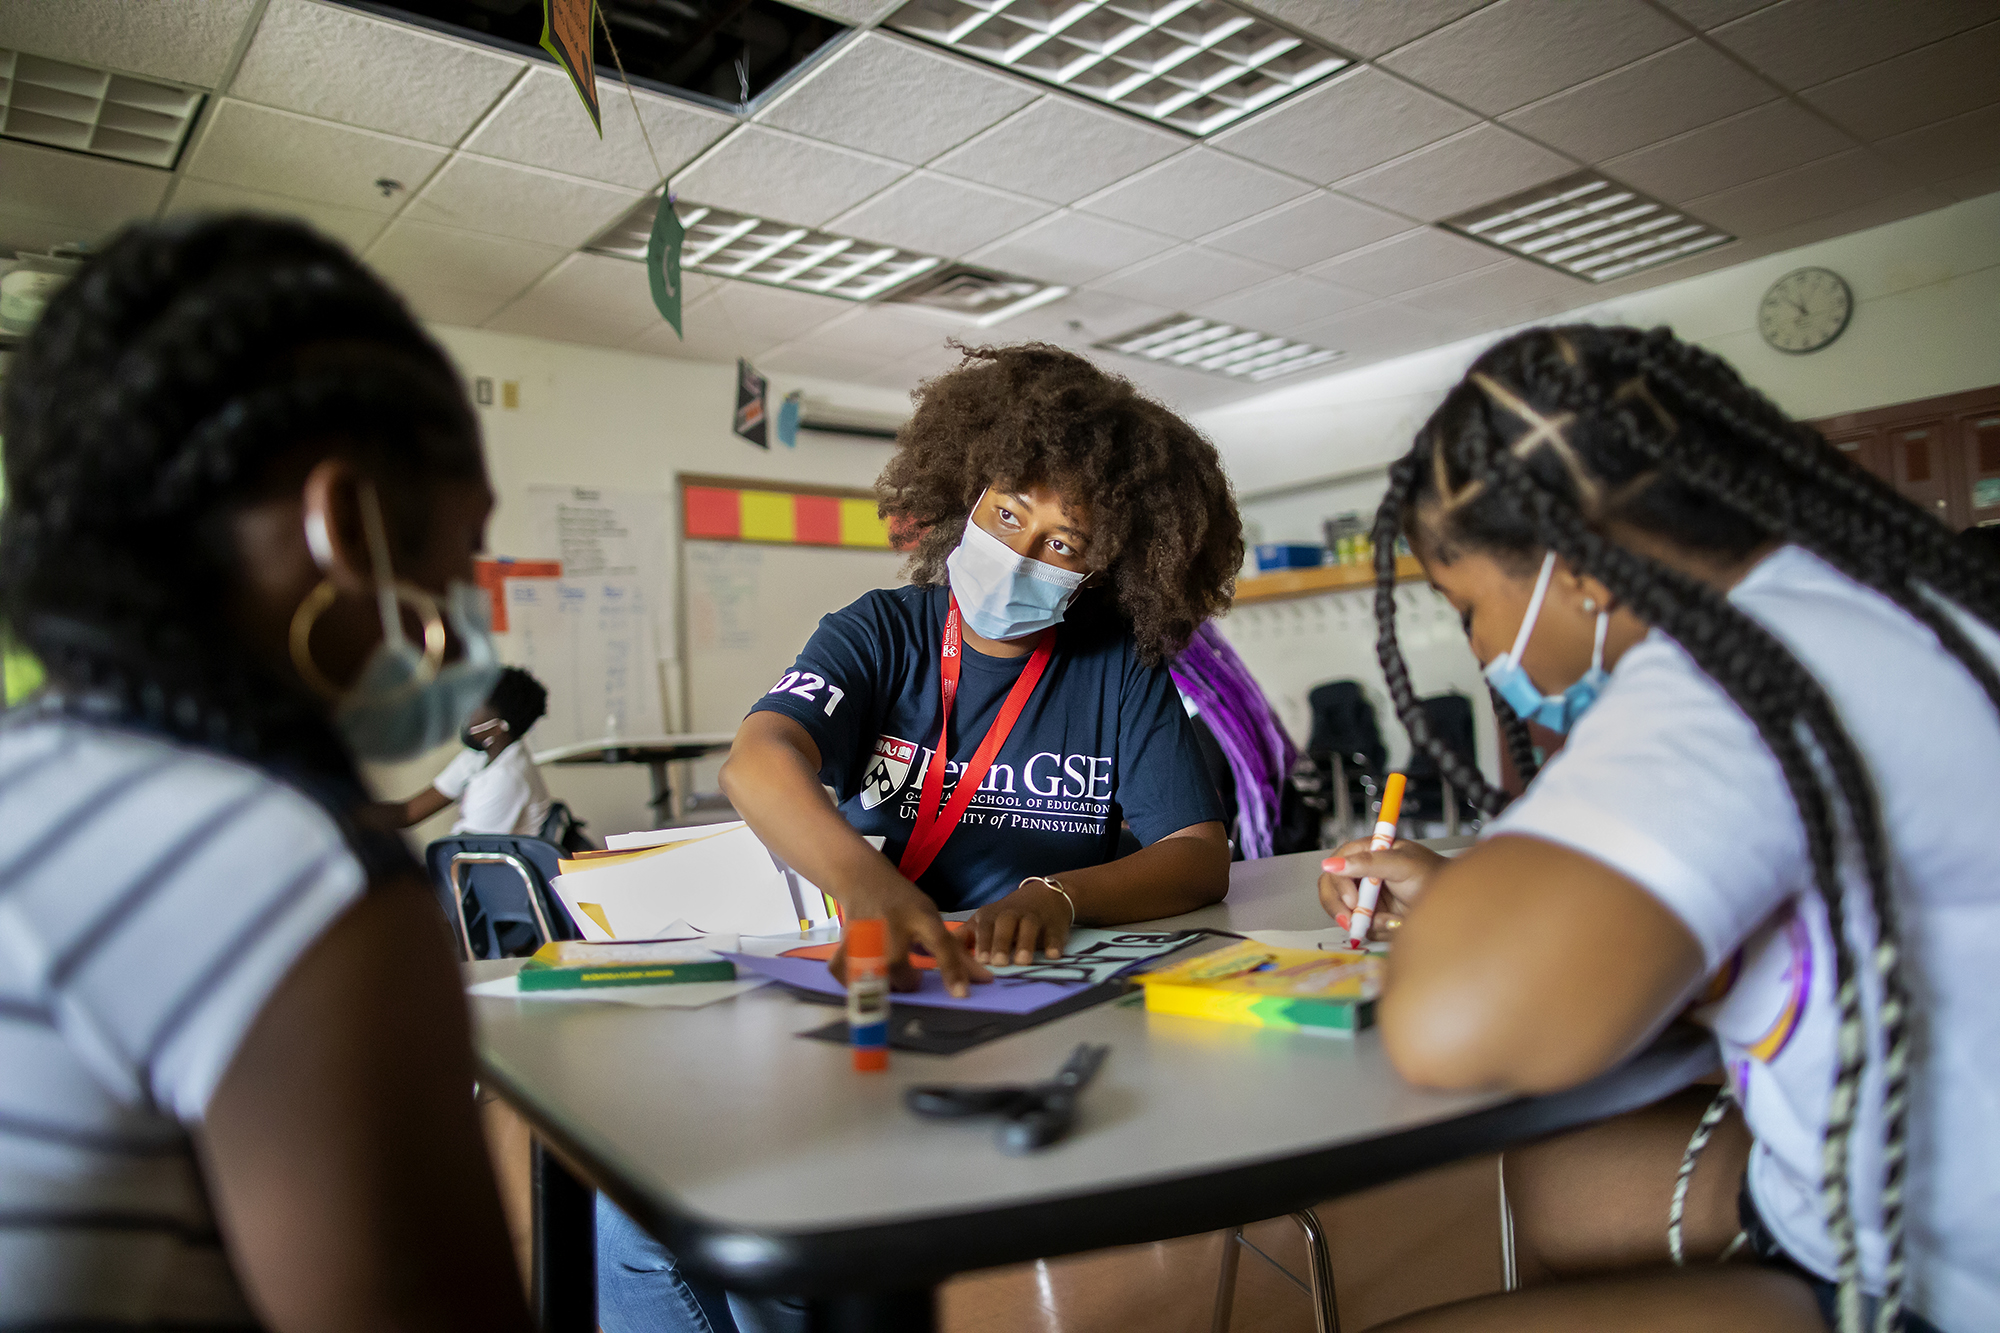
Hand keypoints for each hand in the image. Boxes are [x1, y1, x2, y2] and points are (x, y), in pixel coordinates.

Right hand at [826, 866, 991, 997]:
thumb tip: (985, 981)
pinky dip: (853, 980)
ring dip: (883, 982)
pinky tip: (864, 976)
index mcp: (921, 916)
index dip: (952, 970)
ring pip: (870, 971)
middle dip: (907, 980)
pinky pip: (844, 972)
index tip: (961, 995)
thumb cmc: (905, 904)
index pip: (941, 943)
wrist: (864, 879)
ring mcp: (865, 931)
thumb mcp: (932, 919)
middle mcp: (892, 923)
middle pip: (898, 965)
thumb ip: (956, 952)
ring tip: (890, 977)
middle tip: (912, 978)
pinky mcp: (845, 941)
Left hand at [967, 880, 1072, 964]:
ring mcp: (1035, 917)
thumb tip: (942, 950)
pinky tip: (1053, 956)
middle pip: (1005, 924)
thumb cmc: (1010, 913)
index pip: (985, 926)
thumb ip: (967, 935)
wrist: (1047, 895)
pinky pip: (1055, 933)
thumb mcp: (988, 919)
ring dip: (1026, 943)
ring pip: (1029, 927)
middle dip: (1001, 942)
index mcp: (993, 915)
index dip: (983, 941)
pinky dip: (1054, 944)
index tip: (981, 959)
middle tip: (998, 962)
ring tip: (1022, 961)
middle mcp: (1013, 914)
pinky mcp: (1055, 924)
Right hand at [1317, 838, 1447, 938]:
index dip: (1339, 885)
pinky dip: (1376, 930)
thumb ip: (1368, 863)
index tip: (1353, 901)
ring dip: (1366, 922)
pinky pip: (1361, 928)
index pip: (1335, 867)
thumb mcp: (1402, 864)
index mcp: (1365, 853)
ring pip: (1344, 914)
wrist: (1453, 904)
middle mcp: (1361, 874)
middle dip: (1341, 909)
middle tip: (1354, 923)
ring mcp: (1366, 897)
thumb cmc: (1432, 875)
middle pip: (1330, 891)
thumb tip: (1332, 864)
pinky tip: (1394, 924)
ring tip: (1391, 921)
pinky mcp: (1373, 916)